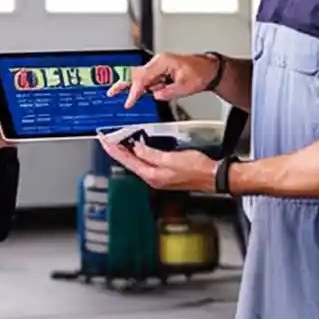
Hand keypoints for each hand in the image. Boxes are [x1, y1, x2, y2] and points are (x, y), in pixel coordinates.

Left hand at [98, 138, 217, 191]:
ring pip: (137, 163)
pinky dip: (139, 154)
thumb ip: (151, 154)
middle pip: (129, 163)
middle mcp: (153, 178)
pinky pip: (146, 163)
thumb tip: (136, 148)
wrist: (213, 176)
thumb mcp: (171, 158)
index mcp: (152, 175)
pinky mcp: (165, 174)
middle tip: (106, 139)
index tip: (104, 141)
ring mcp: (159, 177)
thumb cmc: (197, 169)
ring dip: (127, 152)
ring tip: (118, 141)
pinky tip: (138, 148)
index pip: (127, 161)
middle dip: (117, 150)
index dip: (114, 150)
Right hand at [106, 52, 218, 108]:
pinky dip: (144, 87)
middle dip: (124, 84)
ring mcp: (159, 66)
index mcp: (163, 62)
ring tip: (119, 93)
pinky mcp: (162, 71)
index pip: (143, 78)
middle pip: (137, 74)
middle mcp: (159, 62)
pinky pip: (149, 80)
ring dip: (135, 88)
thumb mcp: (185, 86)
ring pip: (141, 78)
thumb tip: (155, 95)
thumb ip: (168, 92)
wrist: (210, 70)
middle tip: (111, 92)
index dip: (135, 91)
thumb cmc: (201, 73)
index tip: (129, 101)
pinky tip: (143, 94)